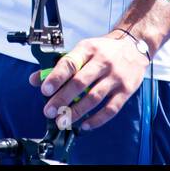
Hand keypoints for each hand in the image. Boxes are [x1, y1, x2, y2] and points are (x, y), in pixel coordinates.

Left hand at [28, 32, 149, 131]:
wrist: (134, 45)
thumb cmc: (104, 49)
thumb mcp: (82, 49)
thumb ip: (60, 65)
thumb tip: (35, 79)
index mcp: (88, 49)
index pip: (69, 63)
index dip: (55, 78)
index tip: (44, 90)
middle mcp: (102, 62)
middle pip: (80, 83)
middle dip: (62, 99)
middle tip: (49, 112)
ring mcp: (115, 77)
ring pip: (94, 98)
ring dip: (77, 112)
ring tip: (63, 121)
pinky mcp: (126, 90)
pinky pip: (110, 109)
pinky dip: (97, 120)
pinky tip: (84, 125)